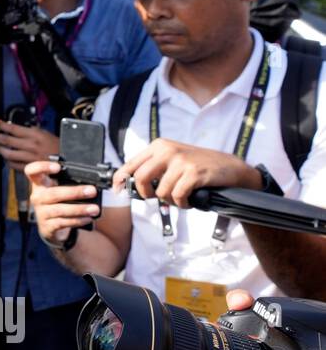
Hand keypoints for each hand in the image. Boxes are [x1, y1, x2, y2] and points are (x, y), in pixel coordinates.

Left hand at [0, 120, 58, 172]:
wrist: (69, 160)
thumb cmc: (57, 145)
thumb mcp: (44, 133)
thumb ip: (30, 131)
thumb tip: (14, 129)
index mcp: (35, 135)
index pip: (12, 128)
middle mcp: (31, 146)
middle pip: (7, 141)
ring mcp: (29, 158)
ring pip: (8, 153)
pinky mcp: (30, 168)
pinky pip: (14, 165)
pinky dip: (7, 161)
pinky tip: (3, 157)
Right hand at [25, 159, 100, 245]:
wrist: (51, 227)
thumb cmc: (58, 203)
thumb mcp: (59, 190)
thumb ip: (69, 183)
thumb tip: (94, 182)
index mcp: (40, 184)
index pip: (32, 171)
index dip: (42, 167)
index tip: (58, 167)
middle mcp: (37, 197)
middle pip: (53, 193)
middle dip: (74, 192)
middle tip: (92, 191)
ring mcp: (41, 212)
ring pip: (60, 210)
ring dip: (79, 209)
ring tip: (94, 209)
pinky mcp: (47, 226)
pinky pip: (63, 223)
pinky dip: (77, 220)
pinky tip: (88, 218)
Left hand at [112, 138, 262, 207]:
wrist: (231, 168)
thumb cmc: (199, 166)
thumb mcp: (173, 159)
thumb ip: (154, 168)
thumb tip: (131, 184)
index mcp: (159, 146)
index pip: (132, 163)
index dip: (121, 179)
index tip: (117, 190)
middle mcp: (168, 150)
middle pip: (142, 178)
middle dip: (146, 194)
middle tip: (156, 198)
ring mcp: (181, 161)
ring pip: (161, 191)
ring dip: (170, 200)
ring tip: (181, 197)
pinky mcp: (193, 173)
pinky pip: (177, 196)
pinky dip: (183, 203)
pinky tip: (190, 200)